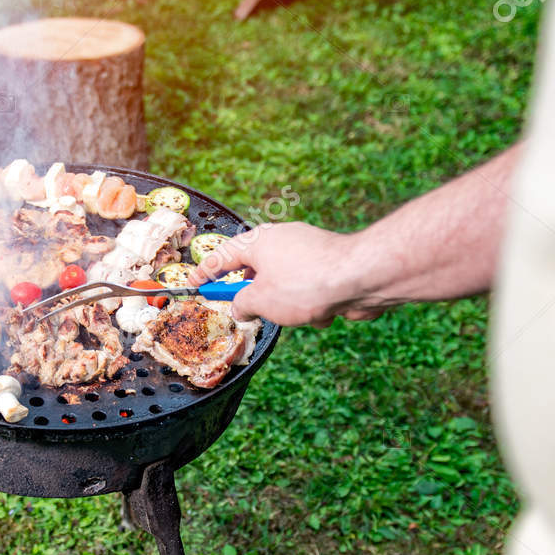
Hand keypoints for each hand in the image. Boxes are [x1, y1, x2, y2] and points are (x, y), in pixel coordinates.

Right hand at [191, 222, 381, 326]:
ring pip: (286, 288)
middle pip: (257, 271)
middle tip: (253, 312)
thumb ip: (242, 305)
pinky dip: (315, 307)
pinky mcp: (331, 267)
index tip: (193, 284)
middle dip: (259, 297)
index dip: (205, 273)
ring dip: (292, 308)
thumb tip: (241, 308)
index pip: (223, 255)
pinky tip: (326, 312)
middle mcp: (283, 241)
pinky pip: (311, 292)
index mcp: (259, 241)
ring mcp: (309, 252)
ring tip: (302, 313)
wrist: (361, 277)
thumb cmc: (305, 283)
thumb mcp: (261, 300)